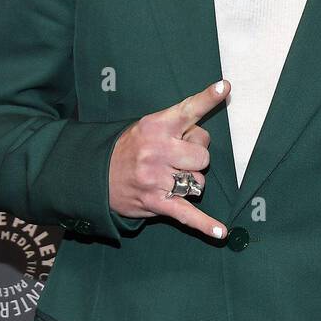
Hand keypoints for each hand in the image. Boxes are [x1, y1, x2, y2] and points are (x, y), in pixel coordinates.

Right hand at [109, 80, 230, 239]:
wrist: (96, 175)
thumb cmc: (130, 148)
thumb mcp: (147, 126)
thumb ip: (177, 126)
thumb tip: (203, 135)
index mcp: (156, 125)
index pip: (187, 110)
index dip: (207, 98)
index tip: (225, 87)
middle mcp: (157, 150)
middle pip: (203, 154)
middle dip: (196, 157)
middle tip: (179, 157)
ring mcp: (156, 178)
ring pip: (199, 182)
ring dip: (191, 182)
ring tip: (170, 177)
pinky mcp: (156, 202)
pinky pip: (186, 214)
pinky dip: (204, 225)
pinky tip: (220, 233)